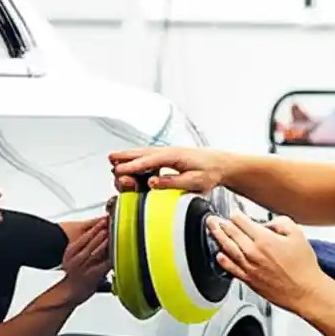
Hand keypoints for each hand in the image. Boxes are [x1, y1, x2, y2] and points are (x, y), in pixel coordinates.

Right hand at [59, 217, 110, 303]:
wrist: (70, 293)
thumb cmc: (74, 275)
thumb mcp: (73, 258)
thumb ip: (84, 247)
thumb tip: (99, 235)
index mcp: (70, 252)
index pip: (84, 236)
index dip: (95, 227)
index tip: (103, 220)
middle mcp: (76, 259)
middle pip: (90, 242)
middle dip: (101, 232)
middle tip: (110, 224)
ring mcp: (84, 267)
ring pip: (97, 251)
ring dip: (106, 242)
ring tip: (112, 235)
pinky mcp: (93, 275)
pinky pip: (104, 264)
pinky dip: (111, 257)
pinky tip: (116, 252)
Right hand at [109, 146, 227, 193]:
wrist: (222, 164)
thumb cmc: (210, 172)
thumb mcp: (194, 181)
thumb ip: (172, 182)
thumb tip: (151, 183)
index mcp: (173, 156)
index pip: (147, 161)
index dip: (131, 167)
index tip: (118, 172)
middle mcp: (168, 152)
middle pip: (140, 153)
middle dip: (124, 158)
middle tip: (112, 163)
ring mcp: (167, 153)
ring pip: (142, 154)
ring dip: (128, 158)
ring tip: (115, 162)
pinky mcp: (168, 158)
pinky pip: (148, 157)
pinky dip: (137, 160)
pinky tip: (131, 164)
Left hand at [206, 212, 327, 313]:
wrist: (305, 291)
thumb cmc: (303, 267)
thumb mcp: (297, 235)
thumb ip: (281, 222)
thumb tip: (268, 223)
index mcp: (263, 239)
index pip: (241, 222)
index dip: (236, 215)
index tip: (234, 213)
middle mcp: (252, 252)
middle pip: (230, 233)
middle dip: (221, 224)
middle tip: (213, 219)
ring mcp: (248, 267)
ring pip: (227, 249)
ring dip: (217, 237)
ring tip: (211, 230)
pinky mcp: (248, 279)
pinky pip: (230, 268)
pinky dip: (222, 260)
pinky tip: (219, 255)